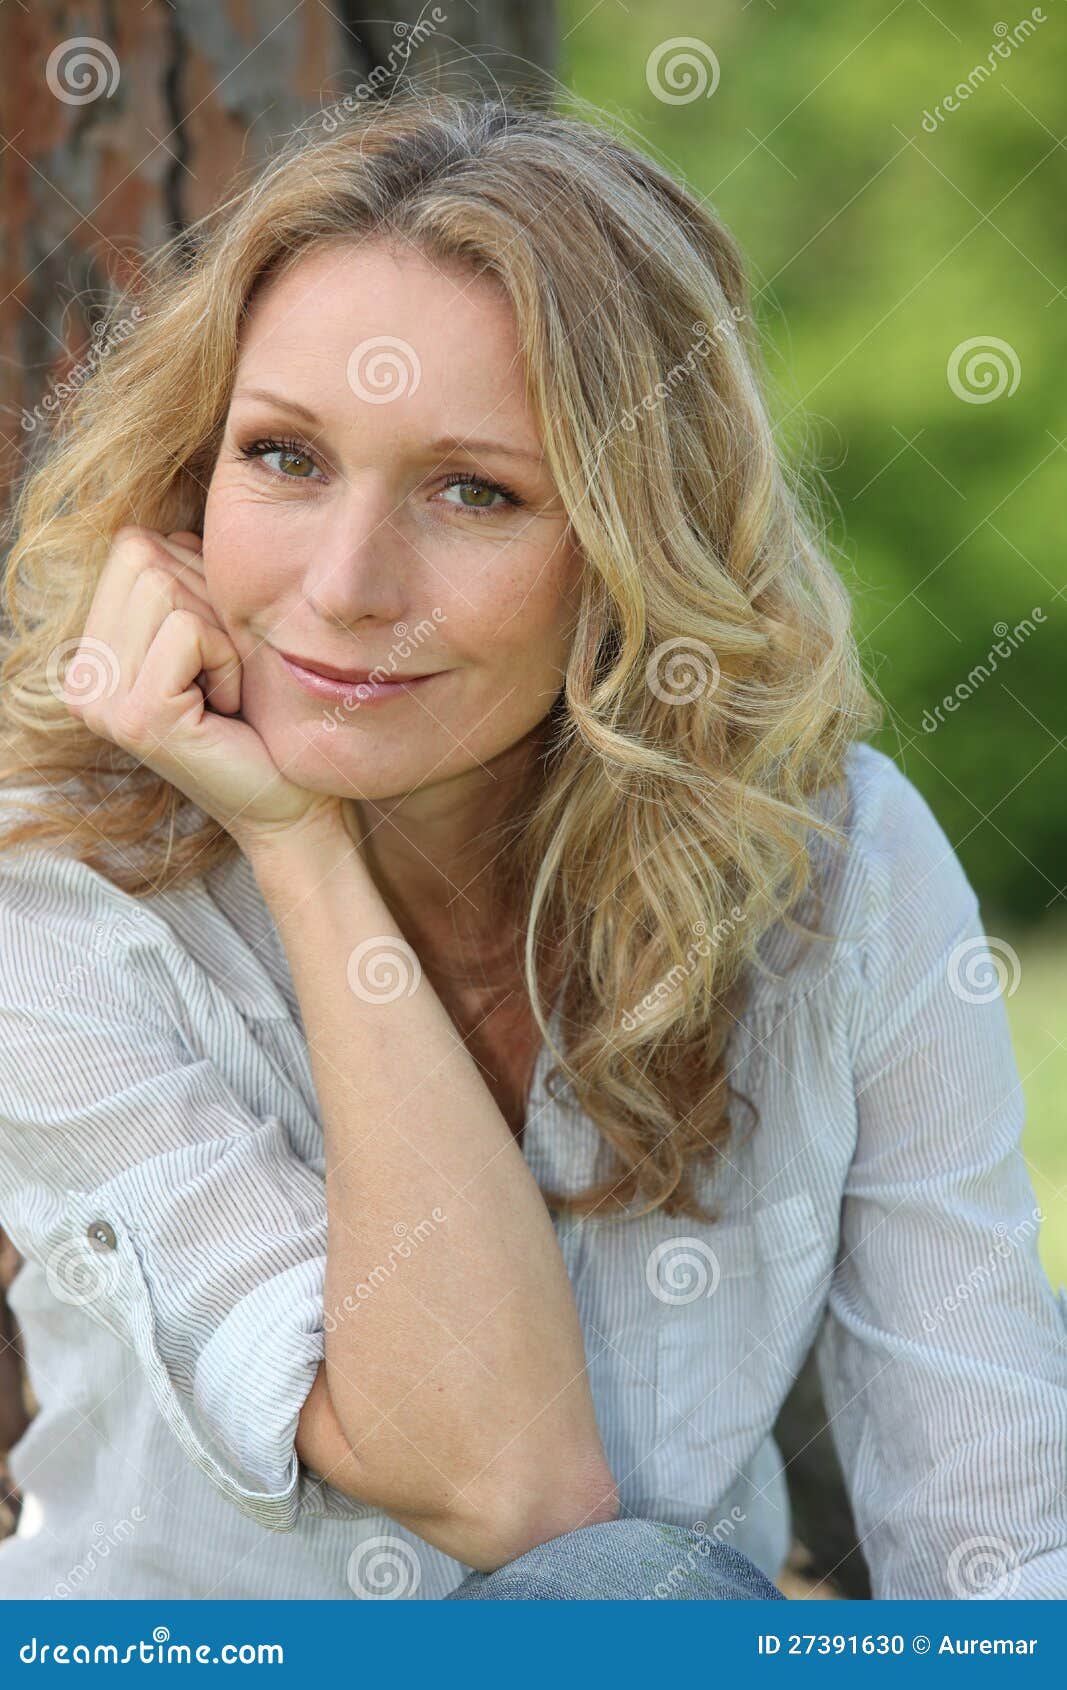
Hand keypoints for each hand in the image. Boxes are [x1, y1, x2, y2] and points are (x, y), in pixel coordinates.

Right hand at [61, 525, 343, 854]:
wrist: (292, 802)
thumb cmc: (264, 713)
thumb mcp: (219, 629)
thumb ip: (188, 576)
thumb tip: (185, 525)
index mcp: (90, 653)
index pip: (133, 545)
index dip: (197, 579)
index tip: (213, 652)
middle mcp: (81, 678)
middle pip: (146, 557)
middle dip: (209, 604)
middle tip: (222, 675)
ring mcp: (100, 701)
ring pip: (168, 588)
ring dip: (221, 634)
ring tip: (223, 691)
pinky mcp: (138, 717)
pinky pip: (191, 629)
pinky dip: (228, 660)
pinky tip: (226, 708)